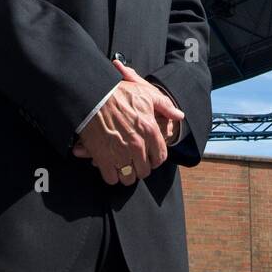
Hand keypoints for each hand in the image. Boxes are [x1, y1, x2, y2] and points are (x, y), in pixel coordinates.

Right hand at [73, 63, 184, 185]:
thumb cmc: (119, 94)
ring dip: (127, 174)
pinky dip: (111, 176)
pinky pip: (112, 178)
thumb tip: (179, 116)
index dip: (155, 160)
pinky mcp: (103, 159)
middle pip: (145, 170)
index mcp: (150, 131)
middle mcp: (137, 145)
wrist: (92, 97)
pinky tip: (110, 168)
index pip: (160, 157)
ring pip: (129, 177)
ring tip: (123, 167)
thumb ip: (165, 106)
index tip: (150, 158)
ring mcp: (120, 154)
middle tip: (135, 162)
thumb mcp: (146, 94)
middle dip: (141, 168)